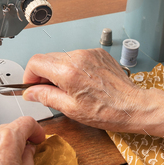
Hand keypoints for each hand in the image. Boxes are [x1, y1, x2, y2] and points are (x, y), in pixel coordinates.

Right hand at [23, 48, 163, 134]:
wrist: (133, 106)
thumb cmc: (107, 111)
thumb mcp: (70, 109)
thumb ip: (46, 96)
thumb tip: (30, 93)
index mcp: (68, 71)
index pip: (35, 62)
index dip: (29, 76)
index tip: (32, 87)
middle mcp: (78, 57)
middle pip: (48, 58)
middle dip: (43, 74)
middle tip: (48, 91)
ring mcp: (89, 53)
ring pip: (62, 57)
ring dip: (59, 71)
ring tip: (68, 89)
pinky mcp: (98, 53)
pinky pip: (78, 57)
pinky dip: (74, 67)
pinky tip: (82, 82)